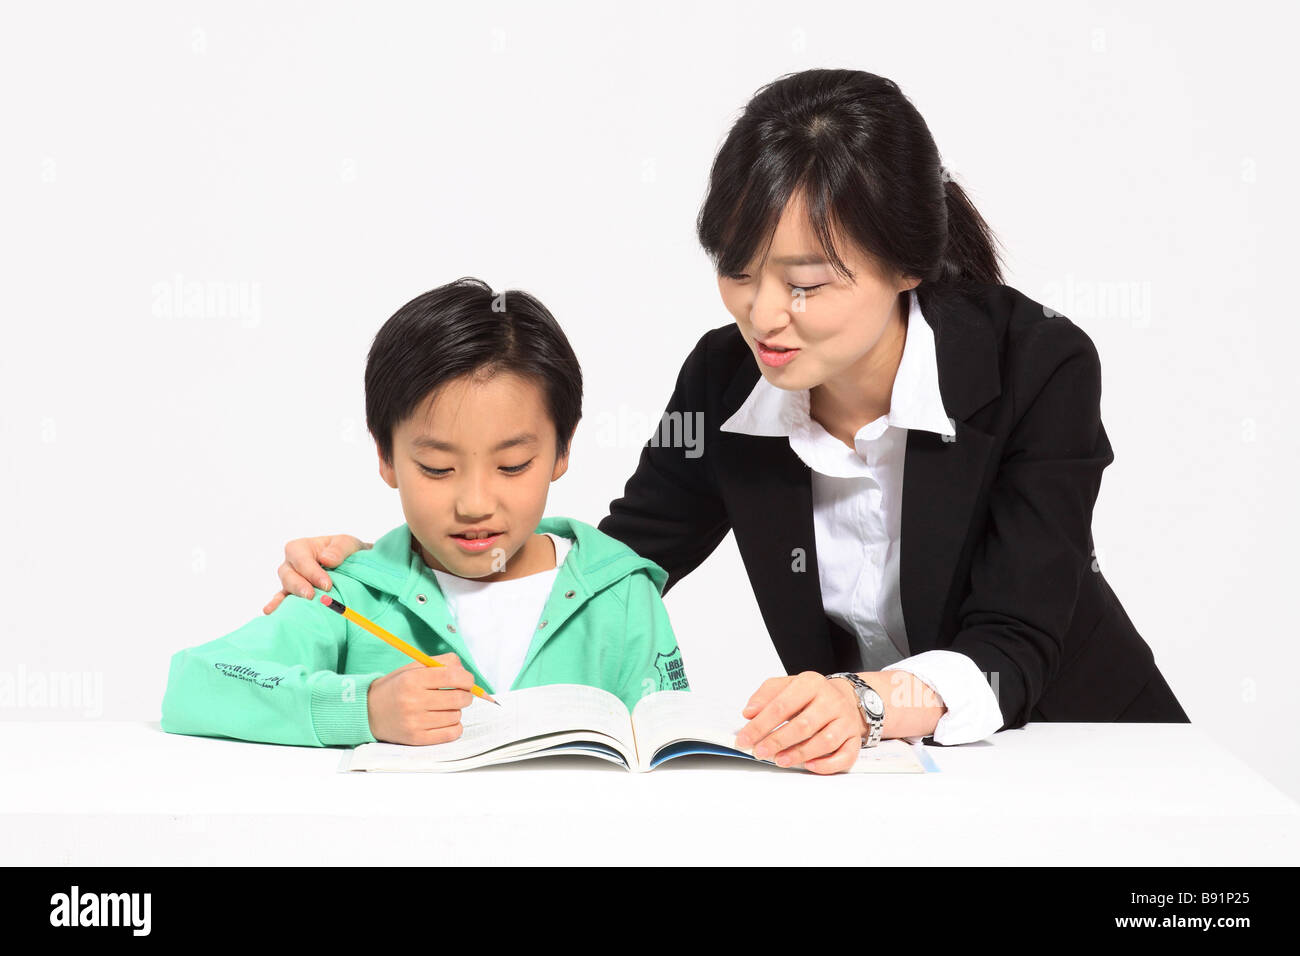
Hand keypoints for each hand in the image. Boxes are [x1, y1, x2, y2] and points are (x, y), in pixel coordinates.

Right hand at [261, 533, 370, 614]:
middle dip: (298, 585)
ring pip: (285, 587)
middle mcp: (291, 564)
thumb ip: (338, 549)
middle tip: (311, 596)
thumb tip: (326, 560)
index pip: (301, 558)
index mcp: (301, 547)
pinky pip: (282, 599)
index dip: (311, 571)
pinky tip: (272, 612)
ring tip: (297, 608)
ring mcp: (291, 580)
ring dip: (292, 597)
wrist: (350, 564)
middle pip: (288, 574)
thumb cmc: (345, 551)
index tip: (326, 585)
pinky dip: (278, 605)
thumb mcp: (347, 543)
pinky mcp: (293, 594)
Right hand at [366, 654, 476, 745]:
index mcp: (412, 679)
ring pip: (456, 716)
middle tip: (459, 693)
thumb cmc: (397, 687)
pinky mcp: (417, 739)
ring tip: (444, 707)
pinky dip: (454, 726)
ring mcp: (415, 722)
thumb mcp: (413, 667)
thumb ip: (441, 663)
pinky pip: (451, 734)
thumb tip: (466, 671)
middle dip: (465, 695)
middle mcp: (413, 701)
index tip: (467, 681)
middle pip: (458, 698)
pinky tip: (445, 720)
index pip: (452, 677)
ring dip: (456, 711)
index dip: (467, 679)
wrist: (369, 711)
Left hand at [734, 671, 868, 774]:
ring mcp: (845, 720)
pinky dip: (827, 764)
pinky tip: (809, 765)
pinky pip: (846, 756)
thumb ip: (765, 695)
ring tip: (779, 760)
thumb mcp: (786, 685)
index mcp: (811, 683)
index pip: (781, 705)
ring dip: (800, 754)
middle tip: (759, 752)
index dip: (760, 725)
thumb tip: (749, 713)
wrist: (846, 696)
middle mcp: (831, 701)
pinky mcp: (855, 738)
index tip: (744, 738)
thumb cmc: (811, 695)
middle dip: (777, 741)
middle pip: (803, 725)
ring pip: (825, 742)